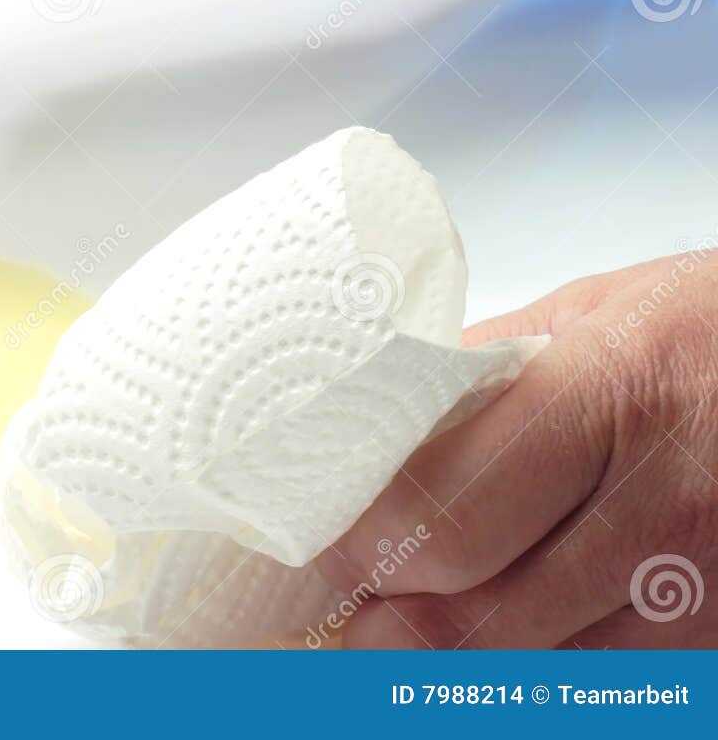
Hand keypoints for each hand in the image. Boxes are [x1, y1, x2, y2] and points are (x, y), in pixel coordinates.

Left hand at [318, 253, 717, 648]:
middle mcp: (667, 504)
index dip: (361, 541)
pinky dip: (533, 677)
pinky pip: (602, 686)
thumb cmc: (715, 329)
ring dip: (446, 665)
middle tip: (341, 604)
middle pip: (475, 612)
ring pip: (533, 671)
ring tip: (393, 633)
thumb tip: (360, 415)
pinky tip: (491, 645)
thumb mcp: (597, 308)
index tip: (315, 539)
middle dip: (385, 621)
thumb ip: (481, 368)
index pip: (444, 510)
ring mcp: (706, 589)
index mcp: (614, 393)